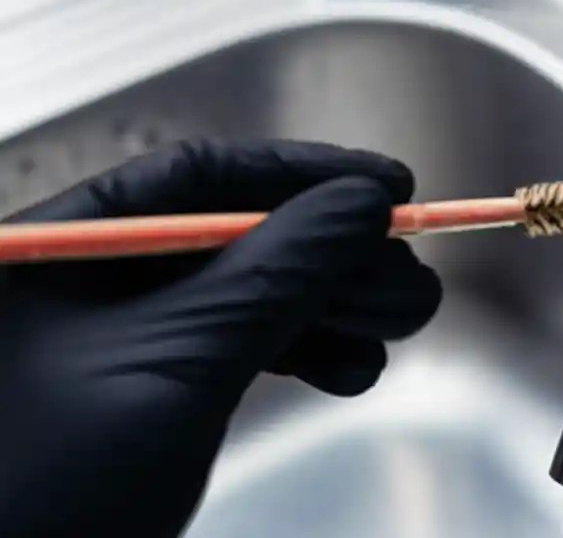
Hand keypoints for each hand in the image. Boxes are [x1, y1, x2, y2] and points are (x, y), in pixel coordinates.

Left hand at [0, 140, 441, 537]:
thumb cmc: (54, 485)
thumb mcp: (180, 363)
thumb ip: (275, 273)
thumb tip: (363, 203)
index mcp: (66, 247)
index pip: (200, 177)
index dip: (305, 173)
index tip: (391, 187)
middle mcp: (96, 282)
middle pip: (242, 236)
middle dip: (337, 256)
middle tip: (411, 277)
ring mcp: (129, 340)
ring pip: (257, 295)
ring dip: (338, 308)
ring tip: (403, 325)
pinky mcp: (160, 391)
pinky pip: (248, 349)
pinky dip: (310, 355)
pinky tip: (355, 371)